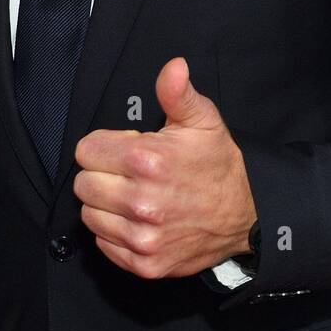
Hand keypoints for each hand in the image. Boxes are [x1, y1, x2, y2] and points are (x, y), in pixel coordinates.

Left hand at [73, 56, 256, 279]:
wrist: (247, 215)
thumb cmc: (218, 165)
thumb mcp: (202, 120)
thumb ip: (176, 93)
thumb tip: (173, 67)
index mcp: (147, 161)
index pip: (86, 151)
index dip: (105, 147)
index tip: (127, 150)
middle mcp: (141, 202)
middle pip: (83, 184)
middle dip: (102, 175)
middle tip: (130, 174)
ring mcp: (142, 237)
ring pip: (90, 216)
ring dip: (106, 205)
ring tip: (134, 196)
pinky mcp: (145, 263)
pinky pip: (104, 245)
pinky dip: (115, 233)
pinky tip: (138, 221)